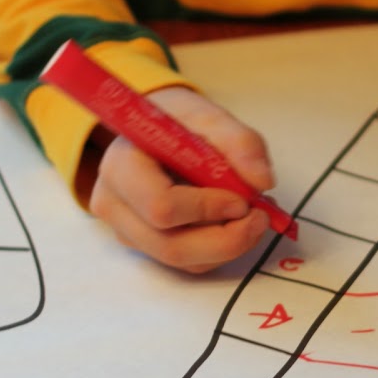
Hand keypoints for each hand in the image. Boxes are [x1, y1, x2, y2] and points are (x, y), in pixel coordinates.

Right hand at [86, 87, 275, 272]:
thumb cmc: (174, 121)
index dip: (208, 209)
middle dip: (227, 239)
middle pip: (171, 246)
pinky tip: (233, 222)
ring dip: (228, 246)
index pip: (162, 206)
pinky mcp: (146, 246)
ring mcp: (127, 231)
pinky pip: (187, 263)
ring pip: (183, 261)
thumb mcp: (207, 114)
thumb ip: (239, 141)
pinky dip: (219, 250)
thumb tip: (261, 181)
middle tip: (261, 218)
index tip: (242, 198)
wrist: (152, 131)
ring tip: (252, 216)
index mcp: (122, 166)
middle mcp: (115, 205)